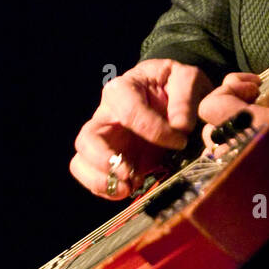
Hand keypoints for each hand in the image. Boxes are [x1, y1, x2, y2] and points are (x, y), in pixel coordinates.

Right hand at [71, 58, 213, 198]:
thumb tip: (179, 127)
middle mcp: (105, 116)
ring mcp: (105, 141)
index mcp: (122, 90)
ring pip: (81, 163)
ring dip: (102, 180)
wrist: (172, 95)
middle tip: (131, 173)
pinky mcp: (111, 161)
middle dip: (105, 161)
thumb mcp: (186, 78)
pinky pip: (95, 179)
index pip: (129, 112)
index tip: (179, 140)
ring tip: (128, 188)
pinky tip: (131, 190)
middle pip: (87, 140)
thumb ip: (185, 97)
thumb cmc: (174, 84)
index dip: (155, 130)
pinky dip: (109, 190)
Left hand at [197, 31, 268, 262]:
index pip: (212, 106)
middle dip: (229, 114)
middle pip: (210, 127)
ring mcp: (243, 179)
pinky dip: (234, 160)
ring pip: (214, 152)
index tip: (254, 91)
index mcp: (264, 128)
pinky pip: (223, 174)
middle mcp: (246, 154)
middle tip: (257, 108)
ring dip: (230, 137)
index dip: (227, 93)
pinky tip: (259, 154)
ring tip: (257, 131)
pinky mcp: (245, 197)